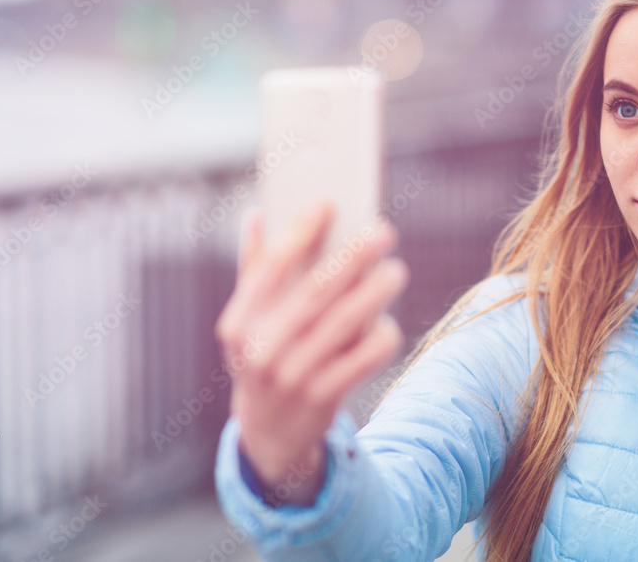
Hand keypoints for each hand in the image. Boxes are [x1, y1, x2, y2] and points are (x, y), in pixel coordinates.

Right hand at [215, 200, 408, 504]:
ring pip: (342, 326)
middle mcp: (261, 349)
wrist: (267, 435)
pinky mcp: (320, 400)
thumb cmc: (264, 359)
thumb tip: (257, 214)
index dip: (298, 233)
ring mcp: (290, 376)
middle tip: (383, 231)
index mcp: (240, 322)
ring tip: (396, 271)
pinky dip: (379, 340)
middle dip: (351, 258)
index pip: (270, 269)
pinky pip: (359, 362)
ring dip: (374, 294)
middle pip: (314, 293)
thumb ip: (254, 270)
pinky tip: (390, 324)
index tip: (326, 202)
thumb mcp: (248, 323)